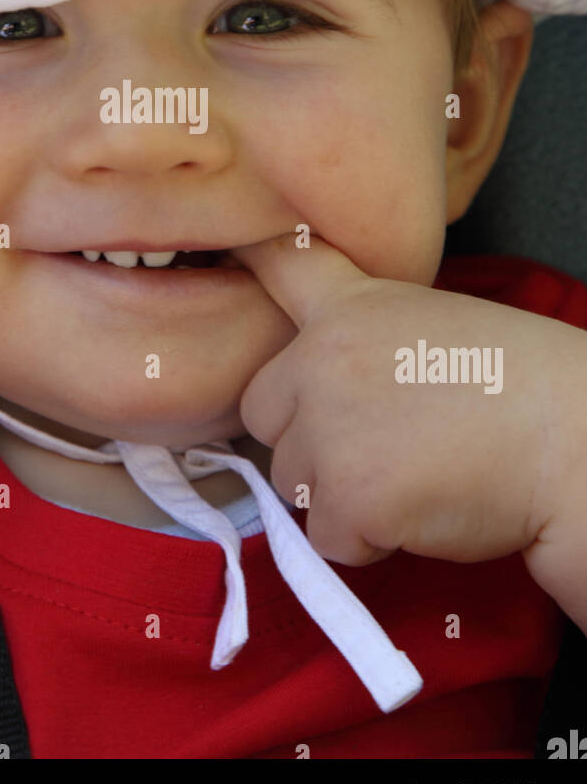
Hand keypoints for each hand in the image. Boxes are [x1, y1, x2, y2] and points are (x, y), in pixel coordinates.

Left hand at [229, 233, 586, 630]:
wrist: (572, 441)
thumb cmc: (517, 388)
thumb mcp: (429, 326)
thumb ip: (362, 342)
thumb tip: (319, 389)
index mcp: (351, 307)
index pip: (281, 263)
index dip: (250, 257)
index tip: (230, 244)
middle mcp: (324, 358)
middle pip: (263, 412)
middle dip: (304, 438)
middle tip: (379, 444)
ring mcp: (330, 426)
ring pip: (293, 482)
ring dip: (340, 494)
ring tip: (413, 473)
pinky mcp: (349, 495)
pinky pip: (328, 538)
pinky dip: (368, 540)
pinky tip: (421, 508)